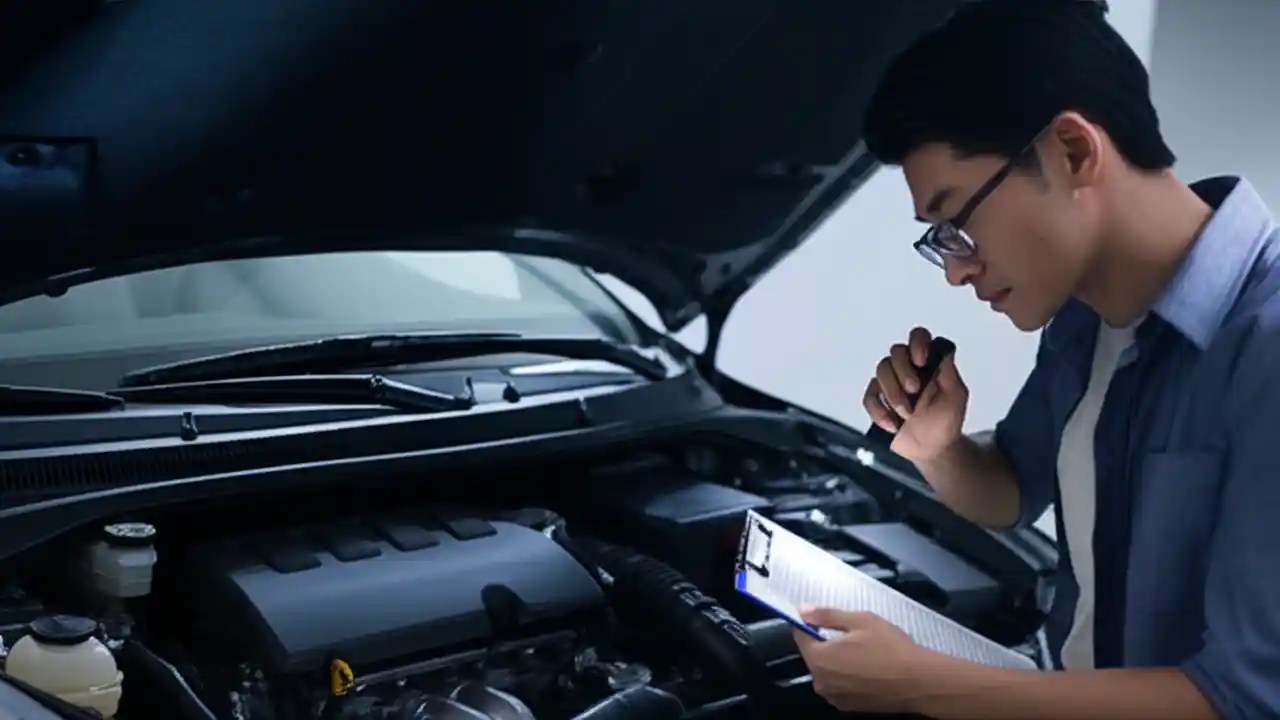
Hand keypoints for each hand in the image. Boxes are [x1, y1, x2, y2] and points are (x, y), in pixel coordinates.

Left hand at [792, 606, 940, 713]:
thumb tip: (803, 611)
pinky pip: (840, 685)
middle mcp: (821, 682)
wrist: (919, 681)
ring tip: (861, 650)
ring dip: (836, 660)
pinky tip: (867, 667)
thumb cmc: (890, 647)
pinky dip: (847, 675)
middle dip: (825, 643)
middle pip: (814, 655)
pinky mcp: (849, 707)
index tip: (821, 617)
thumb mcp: (860, 620)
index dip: (809, 623)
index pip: (800, 636)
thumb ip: (827, 616)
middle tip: (851, 633)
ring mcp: (834, 697)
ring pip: (827, 671)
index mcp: (819, 659)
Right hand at [863, 326, 967, 462]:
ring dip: (893, 393)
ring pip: (881, 370)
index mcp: (928, 362)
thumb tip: (944, 352)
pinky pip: (869, 396)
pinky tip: (893, 424)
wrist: (931, 449)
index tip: (921, 361)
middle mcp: (907, 367)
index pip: (919, 337)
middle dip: (903, 372)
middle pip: (896, 352)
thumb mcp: (956, 397)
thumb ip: (949, 373)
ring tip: (907, 414)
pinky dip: (880, 410)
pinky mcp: (876, 399)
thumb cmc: (946, 421)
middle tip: (914, 391)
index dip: (917, 343)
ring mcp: (889, 382)